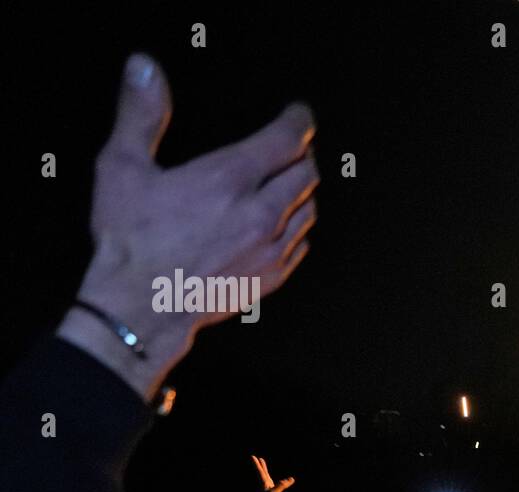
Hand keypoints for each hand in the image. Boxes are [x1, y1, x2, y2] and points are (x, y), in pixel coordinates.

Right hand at [58, 54, 318, 399]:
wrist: (142, 308)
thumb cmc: (130, 241)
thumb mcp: (123, 168)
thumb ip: (140, 115)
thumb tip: (144, 69)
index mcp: (229, 179)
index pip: (286, 140)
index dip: (298, 122)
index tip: (299, 114)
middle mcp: (260, 213)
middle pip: (306, 173)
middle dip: (301, 154)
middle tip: (290, 147)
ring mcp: (270, 249)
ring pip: (308, 209)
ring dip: (301, 191)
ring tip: (287, 181)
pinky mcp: (271, 277)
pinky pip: (301, 244)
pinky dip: (297, 228)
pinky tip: (282, 224)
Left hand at [246, 455, 294, 491]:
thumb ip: (281, 485)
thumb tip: (290, 479)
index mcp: (264, 485)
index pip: (260, 472)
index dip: (257, 465)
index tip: (252, 457)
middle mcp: (266, 487)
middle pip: (263, 474)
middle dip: (261, 466)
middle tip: (258, 459)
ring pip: (267, 479)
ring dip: (266, 472)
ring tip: (264, 467)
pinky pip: (276, 486)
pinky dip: (278, 481)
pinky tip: (280, 481)